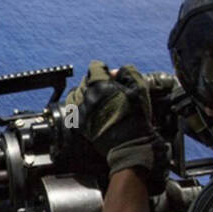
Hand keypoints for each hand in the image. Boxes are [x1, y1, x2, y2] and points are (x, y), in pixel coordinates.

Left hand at [66, 60, 174, 189]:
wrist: (129, 143)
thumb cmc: (136, 116)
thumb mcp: (139, 88)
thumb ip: (127, 73)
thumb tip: (114, 71)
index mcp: (101, 84)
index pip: (95, 67)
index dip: (104, 70)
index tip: (109, 76)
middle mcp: (87, 95)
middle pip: (85, 80)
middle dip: (95, 81)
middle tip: (105, 88)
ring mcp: (81, 110)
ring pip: (76, 93)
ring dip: (85, 92)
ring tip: (96, 98)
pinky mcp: (79, 122)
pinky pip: (73, 108)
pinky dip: (79, 105)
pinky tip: (88, 108)